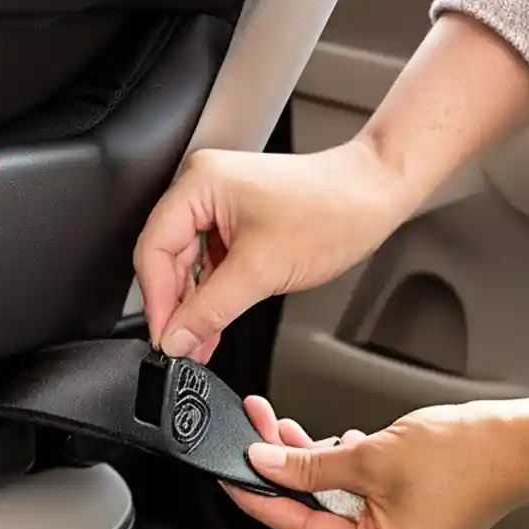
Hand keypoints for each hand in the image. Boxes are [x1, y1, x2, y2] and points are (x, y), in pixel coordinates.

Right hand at [133, 142, 412, 361]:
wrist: (374, 197)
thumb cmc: (332, 211)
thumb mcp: (261, 270)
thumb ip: (210, 309)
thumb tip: (176, 338)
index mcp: (199, 184)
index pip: (153, 248)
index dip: (156, 300)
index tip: (164, 336)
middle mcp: (202, 187)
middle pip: (167, 256)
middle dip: (175, 305)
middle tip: (179, 344)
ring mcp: (219, 203)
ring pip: (188, 264)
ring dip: (194, 304)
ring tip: (197, 342)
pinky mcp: (236, 219)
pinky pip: (210, 262)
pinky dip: (212, 294)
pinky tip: (212, 323)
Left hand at [226, 396, 528, 528]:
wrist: (524, 442)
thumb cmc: (468, 454)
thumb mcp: (370, 455)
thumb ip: (308, 464)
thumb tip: (264, 464)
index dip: (259, 497)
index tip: (231, 474)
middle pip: (315, 514)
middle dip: (285, 470)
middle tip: (257, 432)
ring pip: (335, 502)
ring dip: (311, 464)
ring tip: (285, 428)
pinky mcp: (411, 523)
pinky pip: (360, 499)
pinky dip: (342, 470)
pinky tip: (332, 441)